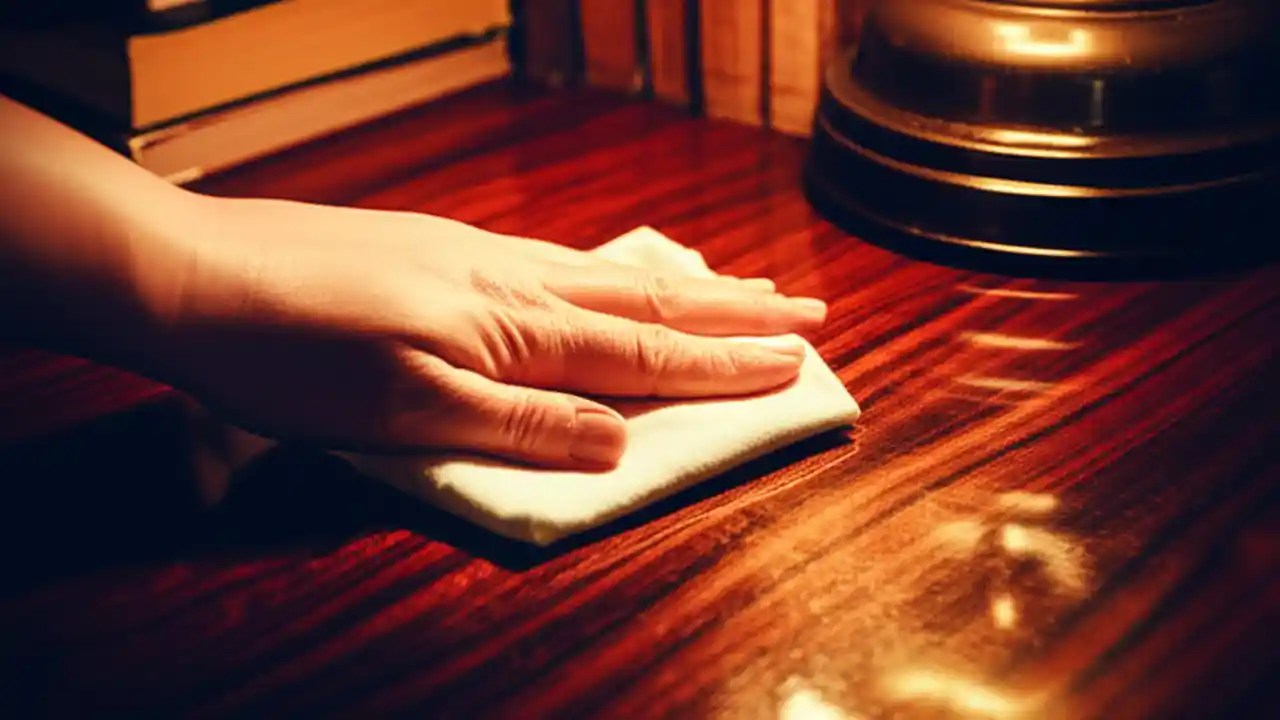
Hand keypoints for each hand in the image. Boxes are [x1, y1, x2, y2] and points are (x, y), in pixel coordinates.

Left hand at [143, 196, 828, 468]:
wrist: (198, 274)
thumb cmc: (295, 354)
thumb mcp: (407, 411)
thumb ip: (519, 425)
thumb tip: (620, 441)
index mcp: (513, 329)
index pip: (643, 353)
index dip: (723, 365)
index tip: (796, 363)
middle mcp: (511, 283)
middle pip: (646, 300)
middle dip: (733, 313)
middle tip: (806, 308)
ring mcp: (478, 259)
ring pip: (605, 273)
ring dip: (683, 286)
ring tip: (736, 287)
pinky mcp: (443, 250)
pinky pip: (559, 260)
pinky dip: (613, 268)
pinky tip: (609, 273)